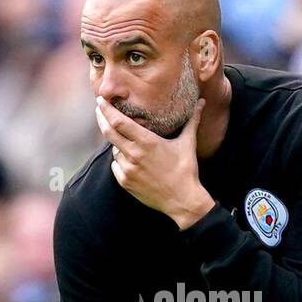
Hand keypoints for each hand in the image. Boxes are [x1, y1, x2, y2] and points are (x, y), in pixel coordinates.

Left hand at [96, 97, 214, 229]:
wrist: (182, 201)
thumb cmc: (185, 171)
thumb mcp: (188, 144)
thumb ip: (192, 121)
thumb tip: (201, 103)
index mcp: (147, 142)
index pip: (119, 121)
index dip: (107, 109)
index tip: (101, 99)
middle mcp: (134, 155)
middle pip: (108, 132)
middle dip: (101, 118)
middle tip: (99, 109)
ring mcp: (127, 170)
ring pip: (113, 150)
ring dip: (116, 143)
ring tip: (125, 139)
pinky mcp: (125, 182)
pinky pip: (115, 166)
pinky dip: (119, 160)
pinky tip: (129, 159)